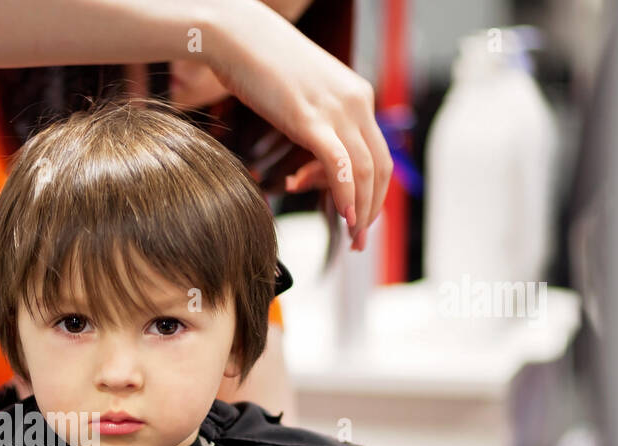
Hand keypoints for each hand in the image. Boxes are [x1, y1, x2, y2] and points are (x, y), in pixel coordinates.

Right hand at [208, 1, 391, 250]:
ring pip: (364, 171)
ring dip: (361, 209)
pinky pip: (340, 166)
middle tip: (361, 238)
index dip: (374, 190)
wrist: (237, 36)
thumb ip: (314, 122)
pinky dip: (345, 195)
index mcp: (357, 95)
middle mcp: (356, 101)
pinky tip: (344, 216)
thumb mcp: (299, 96)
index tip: (362, 216)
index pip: (377, 152)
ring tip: (353, 235)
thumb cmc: (260, 64)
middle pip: (379, 166)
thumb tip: (312, 154)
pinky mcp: (312, 120)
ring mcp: (337, 110)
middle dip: (373, 207)